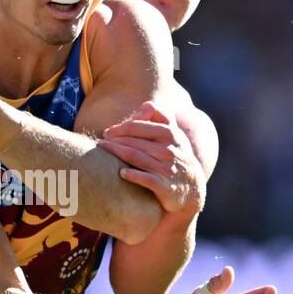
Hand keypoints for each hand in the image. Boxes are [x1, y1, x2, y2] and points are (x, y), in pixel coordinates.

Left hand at [99, 102, 205, 216]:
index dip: (119, 128)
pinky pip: (145, 179)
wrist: (192, 188)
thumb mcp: (174, 134)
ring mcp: (167, 168)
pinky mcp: (165, 187)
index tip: (107, 132)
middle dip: (114, 141)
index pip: (137, 126)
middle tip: (100, 143)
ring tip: (102, 151)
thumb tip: (145, 105)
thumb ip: (161, 116)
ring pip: (135, 157)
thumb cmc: (176, 156)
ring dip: (116, 153)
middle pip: (133, 141)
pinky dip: (132, 175)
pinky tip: (121, 173)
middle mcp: (168, 149)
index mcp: (169, 134)